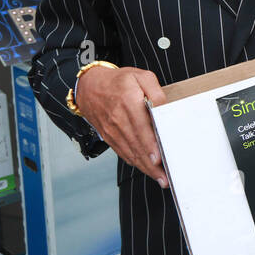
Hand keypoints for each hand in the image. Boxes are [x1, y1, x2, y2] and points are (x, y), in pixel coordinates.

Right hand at [76, 65, 168, 186]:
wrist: (88, 86)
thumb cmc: (118, 81)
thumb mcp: (140, 76)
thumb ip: (155, 91)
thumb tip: (164, 108)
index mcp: (128, 102)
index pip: (140, 127)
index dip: (149, 145)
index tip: (158, 158)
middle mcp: (118, 119)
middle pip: (137, 145)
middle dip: (151, 164)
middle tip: (166, 178)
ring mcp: (112, 130)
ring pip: (130, 152)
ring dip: (145, 168)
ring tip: (160, 178)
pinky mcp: (109, 137)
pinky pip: (122, 152)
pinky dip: (135, 162)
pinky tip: (146, 169)